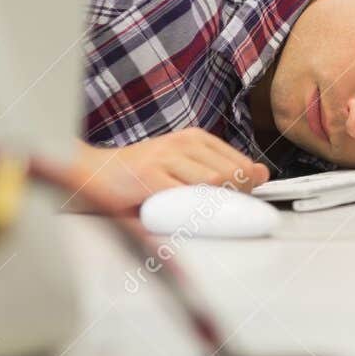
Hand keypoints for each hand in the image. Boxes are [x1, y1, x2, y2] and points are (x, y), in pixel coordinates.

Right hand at [60, 129, 270, 211]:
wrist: (91, 172)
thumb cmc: (140, 175)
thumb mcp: (186, 166)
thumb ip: (223, 169)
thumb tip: (262, 173)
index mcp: (196, 138)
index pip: (241, 164)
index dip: (247, 188)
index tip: (239, 203)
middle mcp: (183, 142)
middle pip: (231, 173)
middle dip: (233, 197)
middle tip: (217, 212)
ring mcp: (166, 157)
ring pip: (213, 181)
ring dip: (212, 204)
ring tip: (197, 214)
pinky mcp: (149, 175)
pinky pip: (186, 195)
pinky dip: (192, 211)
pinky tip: (185, 217)